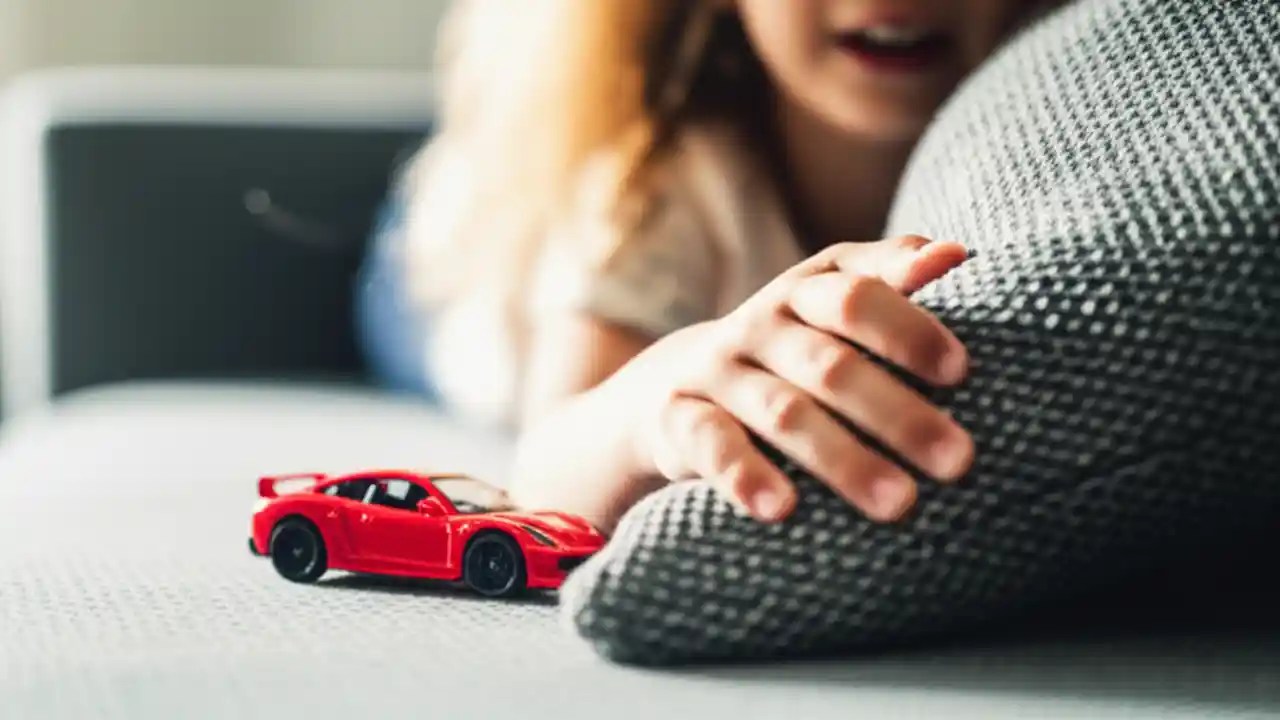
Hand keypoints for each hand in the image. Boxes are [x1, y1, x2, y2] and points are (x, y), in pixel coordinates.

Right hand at [619, 235, 972, 523]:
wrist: (673, 384)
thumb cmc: (787, 350)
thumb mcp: (830, 303)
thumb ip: (889, 276)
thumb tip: (953, 253)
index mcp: (803, 292)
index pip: (854, 297)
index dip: (906, 330)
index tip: (959, 371)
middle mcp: (759, 327)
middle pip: (829, 364)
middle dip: (897, 413)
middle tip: (958, 460)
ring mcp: (716, 373)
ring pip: (782, 412)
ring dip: (843, 459)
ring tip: (899, 503)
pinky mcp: (678, 418)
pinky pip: (710, 444)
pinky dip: (744, 475)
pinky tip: (783, 510)